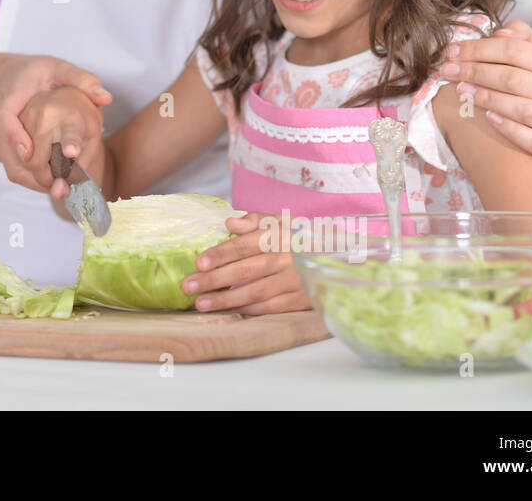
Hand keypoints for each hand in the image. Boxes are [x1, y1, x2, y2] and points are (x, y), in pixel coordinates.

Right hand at [0, 55, 111, 192]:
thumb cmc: (30, 73)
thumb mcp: (56, 68)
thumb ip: (81, 79)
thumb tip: (106, 98)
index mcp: (7, 102)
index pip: (5, 124)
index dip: (17, 139)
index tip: (34, 153)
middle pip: (12, 159)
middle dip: (39, 175)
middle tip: (65, 184)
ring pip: (14, 170)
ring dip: (39, 182)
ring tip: (65, 186)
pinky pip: (15, 169)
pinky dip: (35, 177)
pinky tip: (56, 178)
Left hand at [181, 214, 311, 313]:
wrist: (342, 259)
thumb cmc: (304, 238)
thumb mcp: (284, 221)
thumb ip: (255, 220)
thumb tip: (229, 222)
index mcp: (279, 236)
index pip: (245, 245)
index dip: (220, 254)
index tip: (198, 263)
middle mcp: (287, 259)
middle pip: (244, 271)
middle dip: (214, 280)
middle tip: (188, 286)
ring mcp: (295, 281)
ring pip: (254, 293)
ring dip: (225, 300)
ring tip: (201, 304)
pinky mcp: (301, 300)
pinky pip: (269, 307)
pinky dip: (247, 310)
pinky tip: (228, 310)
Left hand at [440, 19, 531, 164]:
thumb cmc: (526, 90)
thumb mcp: (527, 61)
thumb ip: (518, 41)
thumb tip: (502, 32)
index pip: (515, 50)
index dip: (479, 49)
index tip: (450, 52)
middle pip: (515, 78)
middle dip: (476, 72)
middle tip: (448, 71)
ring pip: (523, 108)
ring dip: (488, 98)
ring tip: (462, 92)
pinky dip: (509, 128)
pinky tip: (488, 119)